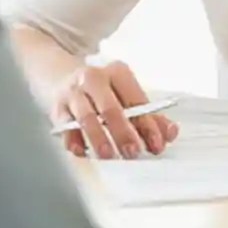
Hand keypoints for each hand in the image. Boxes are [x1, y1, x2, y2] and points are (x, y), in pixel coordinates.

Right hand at [49, 60, 178, 159]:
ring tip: (109, 154)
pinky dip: (73, 139)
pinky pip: (65, 126)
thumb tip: (170, 133)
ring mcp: (73, 91)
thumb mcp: (125, 96)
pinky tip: (81, 150)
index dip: (149, 125)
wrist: (60, 76)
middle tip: (133, 152)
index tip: (157, 145)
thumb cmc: (101, 91)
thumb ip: (149, 116)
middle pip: (111, 108)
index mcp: (118, 73)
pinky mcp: (57, 106)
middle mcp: (94, 78)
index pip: (137, 101)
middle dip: (123, 132)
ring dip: (99, 137)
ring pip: (86, 117)